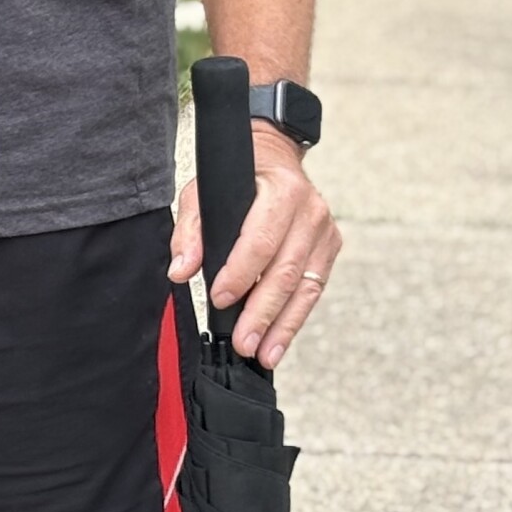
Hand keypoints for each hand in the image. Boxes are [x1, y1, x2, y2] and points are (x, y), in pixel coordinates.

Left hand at [169, 125, 341, 367]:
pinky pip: (314, 289)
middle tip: (243, 343)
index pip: (260, 240)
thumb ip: (190, 231)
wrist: (275, 157)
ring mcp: (324, 231)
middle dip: (262, 312)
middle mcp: (310, 211)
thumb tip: (180, 271)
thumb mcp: (203, 191)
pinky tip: (279, 342)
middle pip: (285, 271)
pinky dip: (295, 318)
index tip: (220, 299)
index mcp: (281, 191)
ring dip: (282, 325)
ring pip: (305, 287)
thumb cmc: (237, 177)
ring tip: (263, 353)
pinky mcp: (330, 248)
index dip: (240, 273)